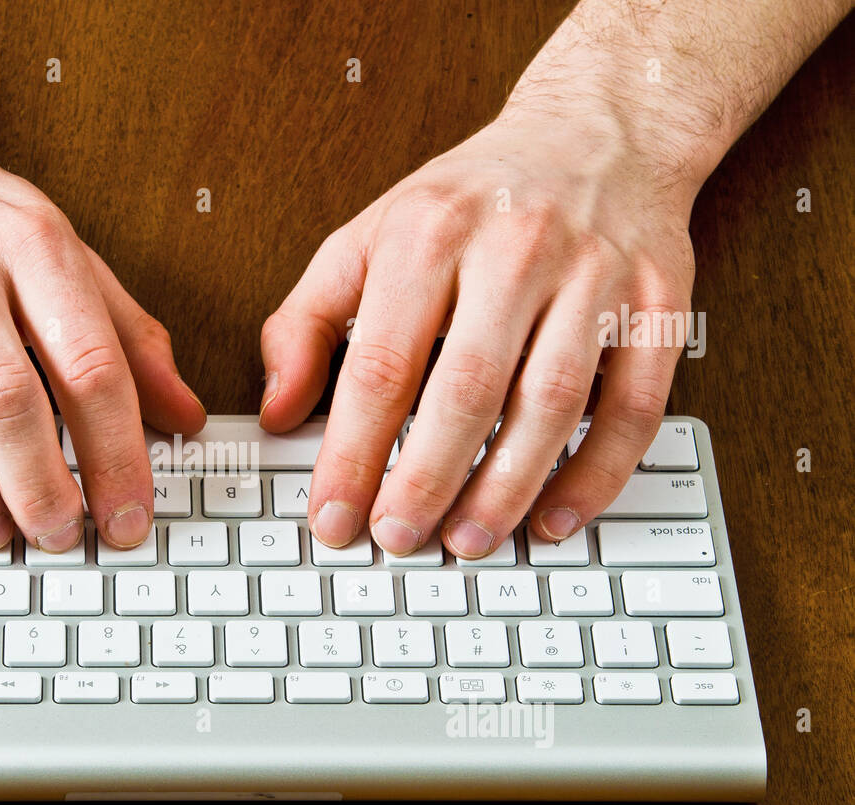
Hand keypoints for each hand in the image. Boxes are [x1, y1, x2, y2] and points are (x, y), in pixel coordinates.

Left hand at [260, 109, 697, 557]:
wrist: (597, 131)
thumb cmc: (470, 200)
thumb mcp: (367, 237)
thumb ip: (306, 321)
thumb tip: (277, 412)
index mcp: (430, 233)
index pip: (380, 366)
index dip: (352, 454)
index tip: (332, 516)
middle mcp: (515, 249)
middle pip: (465, 390)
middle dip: (425, 481)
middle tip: (396, 540)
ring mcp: (595, 275)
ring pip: (551, 404)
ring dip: (506, 489)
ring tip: (465, 542)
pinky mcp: (658, 302)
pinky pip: (633, 407)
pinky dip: (595, 474)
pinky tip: (553, 517)